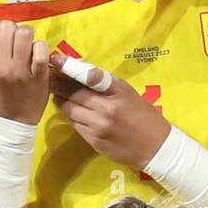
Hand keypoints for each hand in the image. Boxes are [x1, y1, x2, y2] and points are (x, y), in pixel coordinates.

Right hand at [0, 18, 50, 123]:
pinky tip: (35, 54)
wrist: (12, 120)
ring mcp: (20, 70)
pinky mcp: (39, 74)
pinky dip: (39, 47)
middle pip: (6, 26)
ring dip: (24, 36)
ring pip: (24, 32)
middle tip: (11, 41)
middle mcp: (0, 66)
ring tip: (23, 46)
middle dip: (9, 30)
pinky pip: (40, 47)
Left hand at [49, 53, 169, 169]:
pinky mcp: (93, 140)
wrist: (156, 147)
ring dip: (61, 101)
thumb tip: (80, 72)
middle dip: (58, 85)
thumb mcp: (128, 93)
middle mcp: (106, 108)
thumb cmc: (144, 116)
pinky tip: (71, 110)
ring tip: (57, 94)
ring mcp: (98, 126)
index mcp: (118, 92)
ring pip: (69, 109)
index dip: (68, 67)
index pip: (88, 75)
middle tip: (51, 79)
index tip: (56, 60)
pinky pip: (74, 124)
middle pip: (72, 93)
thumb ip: (105, 84)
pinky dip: (71, 116)